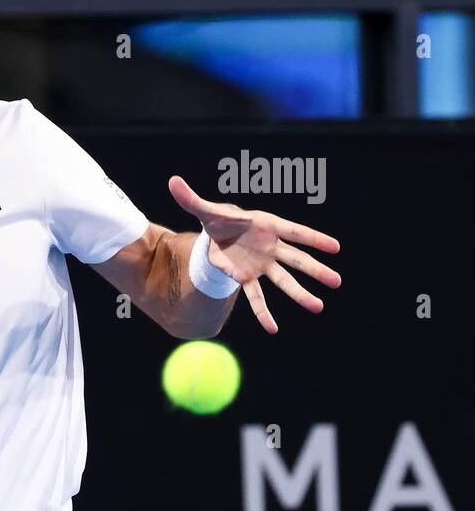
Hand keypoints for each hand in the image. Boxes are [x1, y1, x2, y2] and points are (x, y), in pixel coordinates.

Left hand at [169, 174, 341, 333]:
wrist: (215, 236)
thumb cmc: (219, 219)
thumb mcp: (204, 210)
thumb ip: (190, 198)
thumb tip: (172, 181)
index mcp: (266, 226)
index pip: (294, 232)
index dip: (313, 238)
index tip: (335, 247)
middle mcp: (269, 247)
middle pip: (296, 260)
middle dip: (315, 270)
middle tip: (336, 281)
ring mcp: (262, 264)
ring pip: (284, 281)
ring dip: (300, 294)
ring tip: (318, 307)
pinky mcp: (248, 278)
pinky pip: (257, 297)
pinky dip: (263, 313)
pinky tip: (273, 329)